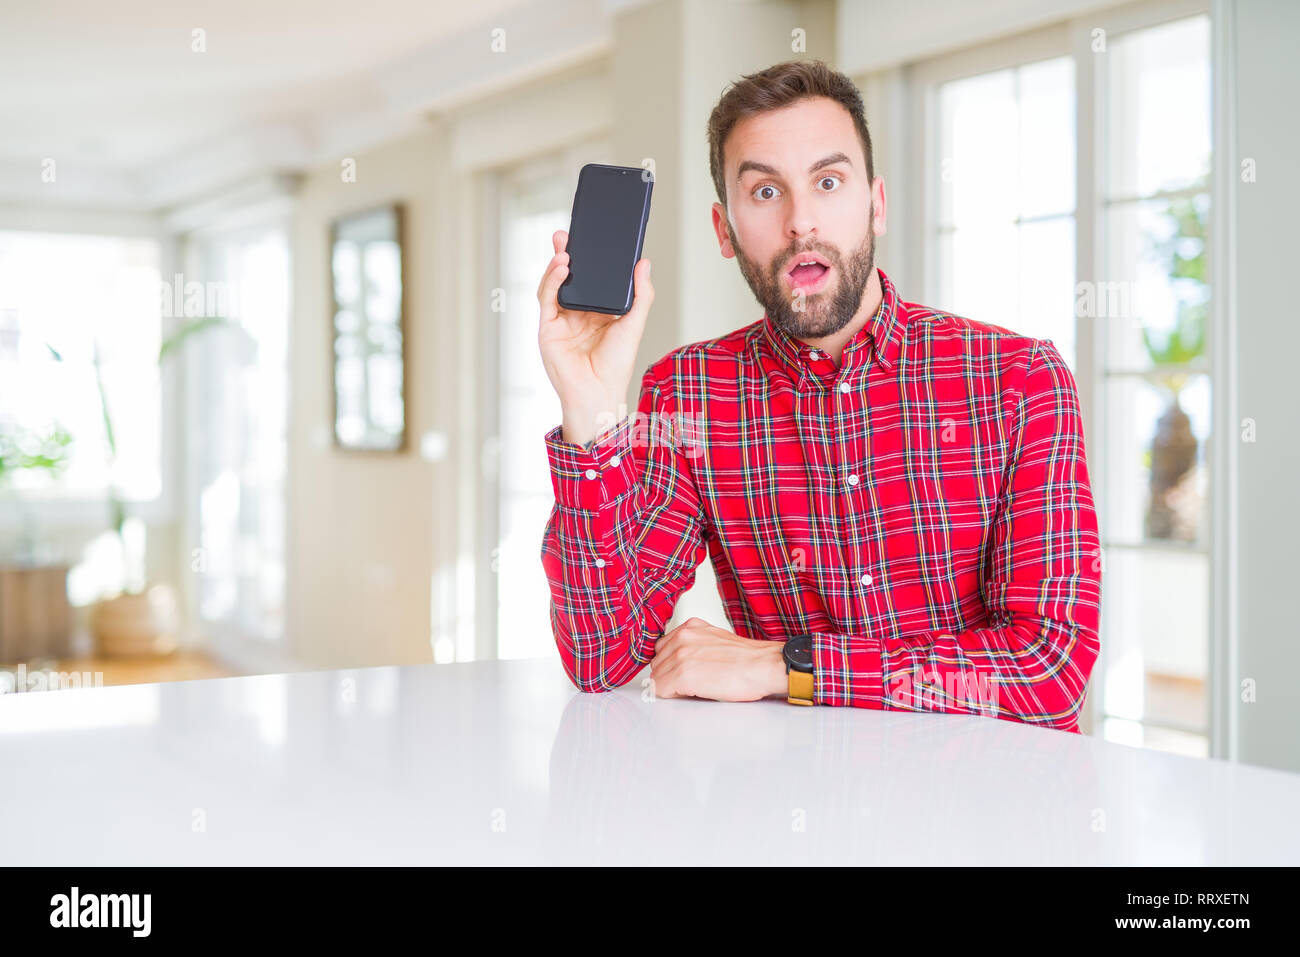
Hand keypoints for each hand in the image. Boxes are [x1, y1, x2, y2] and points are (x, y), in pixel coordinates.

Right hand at [536, 229, 653, 445]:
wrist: (597, 392)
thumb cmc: (616, 365)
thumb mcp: (634, 323)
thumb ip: (641, 294)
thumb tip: (644, 263)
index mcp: (599, 309)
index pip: (593, 277)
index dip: (592, 257)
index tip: (594, 235)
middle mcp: (578, 311)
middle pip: (571, 276)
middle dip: (568, 252)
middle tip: (569, 232)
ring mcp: (561, 317)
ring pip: (555, 282)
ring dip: (557, 263)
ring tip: (566, 247)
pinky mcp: (548, 326)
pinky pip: (546, 297)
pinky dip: (551, 280)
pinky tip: (561, 267)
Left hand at [649, 617, 787, 701]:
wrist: (764, 666)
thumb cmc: (748, 659)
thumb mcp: (715, 639)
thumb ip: (693, 644)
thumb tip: (680, 662)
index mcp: (690, 627)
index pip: (662, 649)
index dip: (671, 664)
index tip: (682, 673)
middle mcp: (682, 637)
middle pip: (657, 663)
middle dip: (669, 675)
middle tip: (691, 682)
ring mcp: (680, 655)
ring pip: (657, 678)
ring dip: (671, 686)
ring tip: (696, 687)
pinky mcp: (683, 675)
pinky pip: (661, 690)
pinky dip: (672, 695)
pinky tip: (694, 693)